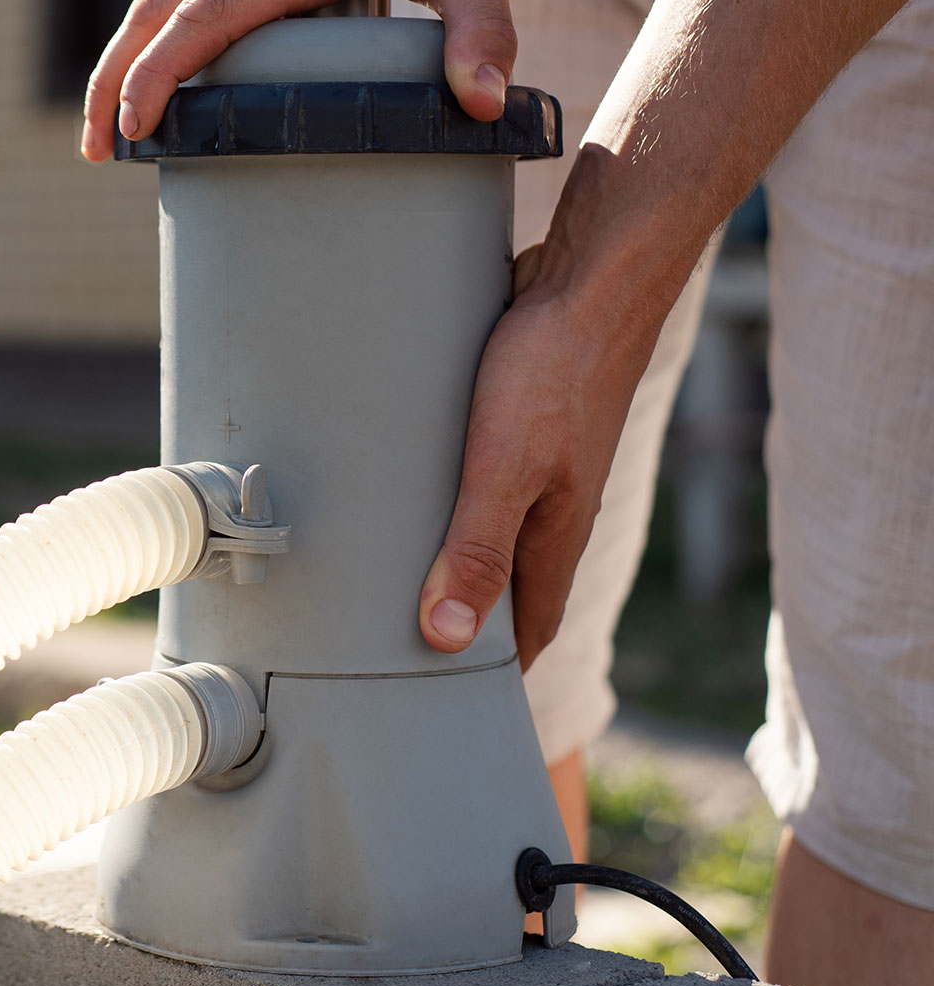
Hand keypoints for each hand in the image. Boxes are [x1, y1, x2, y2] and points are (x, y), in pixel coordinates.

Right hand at [81, 0, 523, 161]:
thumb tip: (479, 105)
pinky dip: (168, 44)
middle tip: (98, 151)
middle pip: (160, 6)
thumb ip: (483, 33)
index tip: (136, 129)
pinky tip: (175, 90)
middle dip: (116, 77)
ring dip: (129, 60)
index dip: (164, 72)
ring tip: (115, 132)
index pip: (211, 14)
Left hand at [417, 177, 675, 670]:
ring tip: (394, 573)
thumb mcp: (506, 468)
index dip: (494, 670)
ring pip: (493, 528)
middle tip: (403, 642)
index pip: (527, 629)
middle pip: (508, 583)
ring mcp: (539, 464)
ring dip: (455, 554)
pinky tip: (412, 490)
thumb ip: (478, 549)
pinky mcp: (519, 423)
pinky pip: (482, 479)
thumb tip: (446, 637)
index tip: (453, 703)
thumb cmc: (553, 372)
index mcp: (556, 536)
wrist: (590, 282)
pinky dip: (451, 499)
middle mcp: (552, 507)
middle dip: (467, 617)